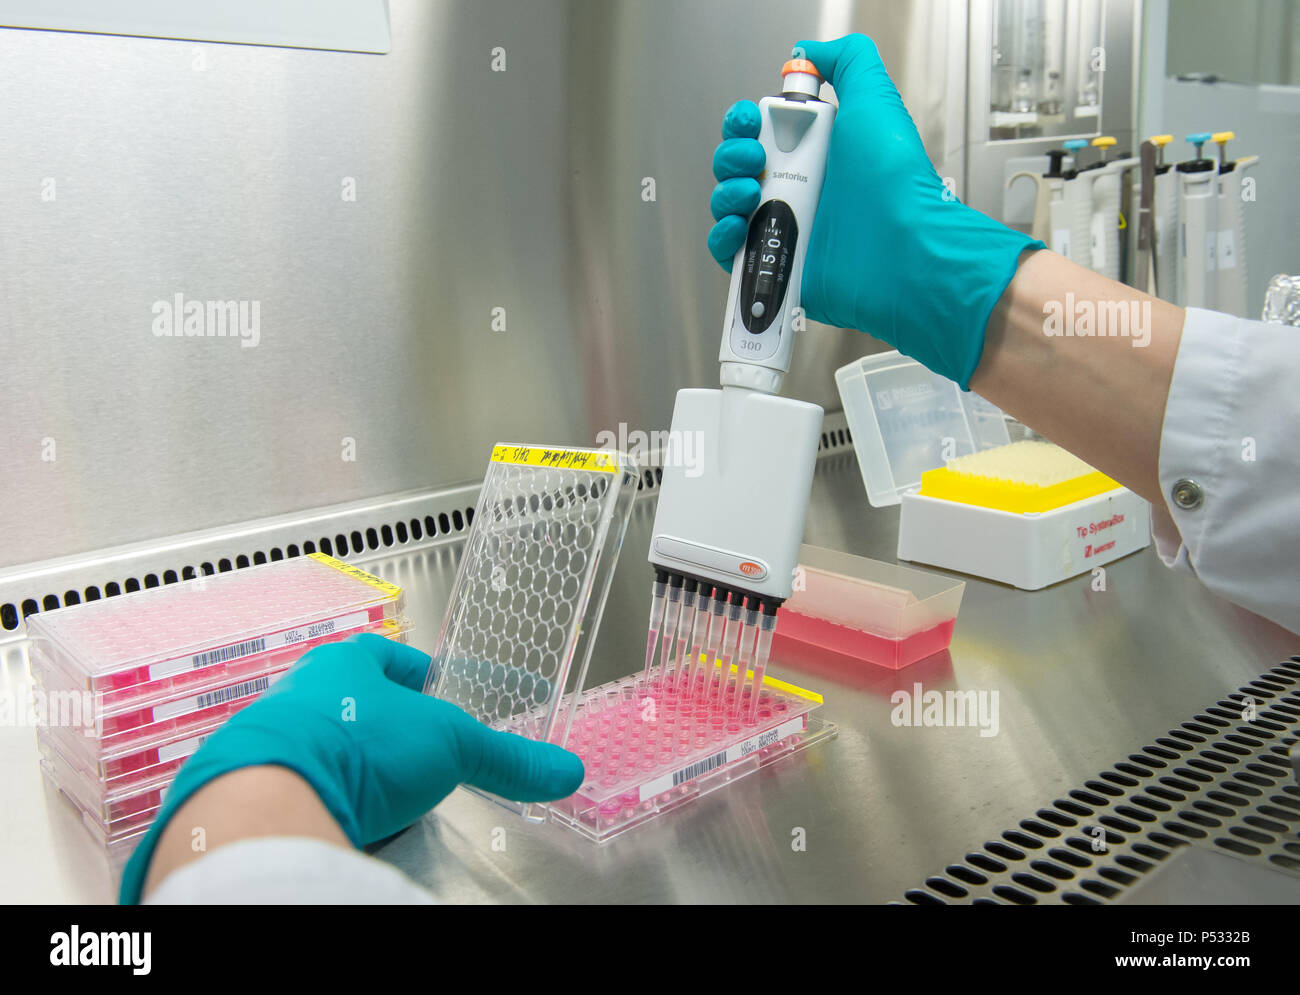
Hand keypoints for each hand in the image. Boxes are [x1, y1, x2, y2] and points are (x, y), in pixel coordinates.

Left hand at [120, 633, 583, 901]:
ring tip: (387, 796)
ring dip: (353, 766)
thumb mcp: (451, 746)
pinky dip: (327, 799)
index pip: (387, 658)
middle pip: (352, 702)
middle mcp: (298, 693)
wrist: (274, 802)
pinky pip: (298, 786)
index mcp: (344, 664)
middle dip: (387, 729)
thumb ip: (506, 759)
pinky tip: (348, 820)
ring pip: (322, 745)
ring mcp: (268, 739)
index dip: (417, 678)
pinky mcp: (248, 785)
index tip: (438, 696)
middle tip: (419, 753)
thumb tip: (563, 771)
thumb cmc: (358, 746)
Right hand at [708, 34, 1042, 387]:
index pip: (759, 132)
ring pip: (729, 208)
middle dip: (731, 156)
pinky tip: (737, 228)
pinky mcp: (778, 267)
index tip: (750, 121)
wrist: (903, 246)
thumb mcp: (874, 97)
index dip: (743, 124)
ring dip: (725, 194)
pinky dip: (722, 239)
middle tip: (754, 159)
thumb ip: (846, 60)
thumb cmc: (893, 179)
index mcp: (814, 151)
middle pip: (737, 168)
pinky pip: (731, 254)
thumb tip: (811, 51)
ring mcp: (787, 229)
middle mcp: (799, 189)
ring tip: (750, 194)